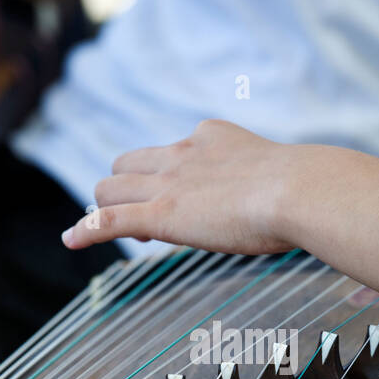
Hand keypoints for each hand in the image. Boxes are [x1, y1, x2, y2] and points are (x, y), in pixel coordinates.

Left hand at [62, 119, 306, 254]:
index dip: (162, 177)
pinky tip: (71, 241)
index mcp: (209, 137)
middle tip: (141, 218)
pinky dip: (85, 230)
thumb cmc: (308, 190)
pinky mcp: (159, 214)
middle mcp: (181, 153)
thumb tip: (302, 189)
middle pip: (125, 165)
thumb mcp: (284, 173)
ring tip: (117, 232)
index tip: (180, 200)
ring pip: (108, 188)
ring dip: (106, 208)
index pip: (166, 153)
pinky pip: (107, 220)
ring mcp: (167, 184)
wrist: (300, 190)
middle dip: (126, 190)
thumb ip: (270, 179)